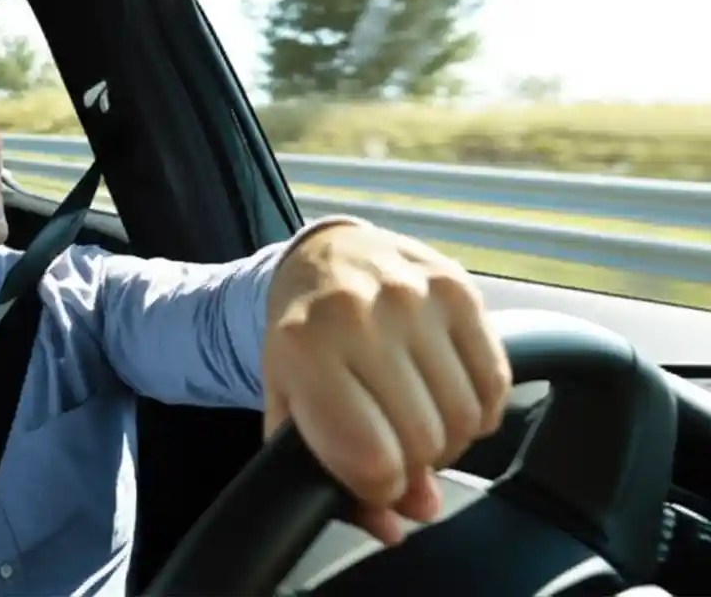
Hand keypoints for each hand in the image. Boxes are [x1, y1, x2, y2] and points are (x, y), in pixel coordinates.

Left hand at [261, 219, 510, 544]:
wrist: (326, 258)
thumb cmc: (304, 341)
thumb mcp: (291, 406)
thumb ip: (329, 476)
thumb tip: (393, 527)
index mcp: (305, 350)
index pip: (371, 457)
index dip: (379, 488)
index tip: (373, 478)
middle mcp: (360, 316)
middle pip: (424, 441)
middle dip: (413, 465)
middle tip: (394, 447)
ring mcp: (414, 297)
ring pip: (464, 417)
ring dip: (448, 438)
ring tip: (417, 419)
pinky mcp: (459, 288)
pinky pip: (495, 382)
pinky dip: (479, 409)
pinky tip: (447, 397)